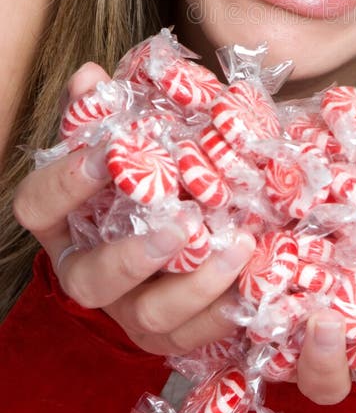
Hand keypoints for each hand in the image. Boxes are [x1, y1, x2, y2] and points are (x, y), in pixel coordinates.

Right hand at [13, 62, 255, 355]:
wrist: (184, 233)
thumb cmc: (150, 178)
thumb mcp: (129, 143)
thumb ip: (108, 113)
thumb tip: (90, 76)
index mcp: (68, 221)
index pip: (39, 205)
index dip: (64, 183)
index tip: (103, 152)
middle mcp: (90, 271)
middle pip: (90, 279)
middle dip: (135, 255)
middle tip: (182, 222)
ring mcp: (130, 310)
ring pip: (151, 315)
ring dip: (197, 284)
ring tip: (240, 245)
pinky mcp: (172, 334)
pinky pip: (197, 337)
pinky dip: (228, 310)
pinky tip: (258, 276)